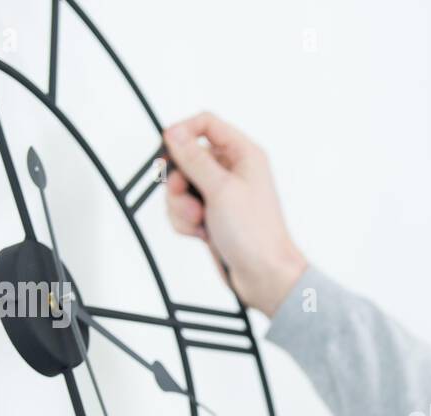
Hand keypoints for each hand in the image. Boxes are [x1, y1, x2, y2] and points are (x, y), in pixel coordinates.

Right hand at [163, 112, 306, 315]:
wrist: (263, 275)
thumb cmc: (255, 234)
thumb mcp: (221, 189)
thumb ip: (194, 159)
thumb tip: (174, 132)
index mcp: (243, 154)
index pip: (206, 124)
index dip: (183, 132)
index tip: (167, 149)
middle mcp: (232, 171)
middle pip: (187, 158)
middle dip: (180, 181)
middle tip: (186, 197)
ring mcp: (220, 194)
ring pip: (180, 186)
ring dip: (181, 207)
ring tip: (199, 221)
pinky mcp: (211, 216)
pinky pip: (182, 209)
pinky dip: (185, 222)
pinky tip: (201, 234)